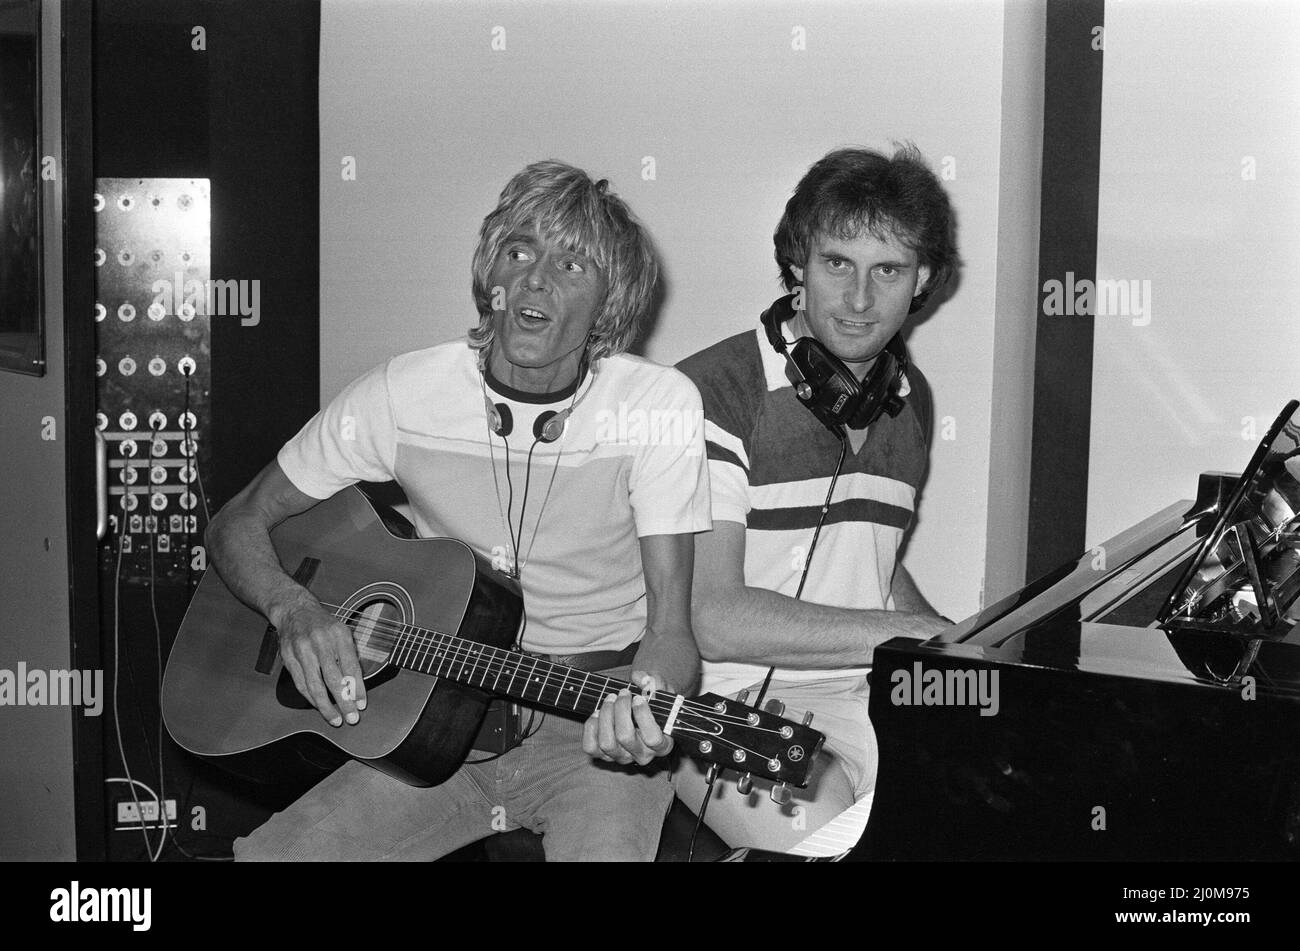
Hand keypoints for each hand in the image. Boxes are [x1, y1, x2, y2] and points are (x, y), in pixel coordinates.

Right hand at [275, 599, 366, 726]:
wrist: (294, 611)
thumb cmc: (323, 625)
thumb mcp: (343, 633)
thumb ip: (350, 656)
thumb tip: (357, 686)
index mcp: (339, 634)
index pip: (351, 666)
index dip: (357, 688)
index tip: (362, 704)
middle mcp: (320, 642)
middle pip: (333, 678)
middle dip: (343, 701)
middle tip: (352, 718)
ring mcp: (302, 650)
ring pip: (314, 685)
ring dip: (326, 706)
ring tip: (335, 719)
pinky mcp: (288, 658)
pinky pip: (301, 684)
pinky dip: (311, 698)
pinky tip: (320, 707)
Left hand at [582, 670, 674, 765]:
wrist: (639, 709)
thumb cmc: (653, 701)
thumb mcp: (660, 689)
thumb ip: (654, 682)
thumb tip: (640, 678)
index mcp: (662, 745)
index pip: (653, 738)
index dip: (643, 716)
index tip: (638, 698)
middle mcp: (642, 755)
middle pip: (625, 737)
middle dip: (621, 709)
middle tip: (623, 693)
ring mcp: (622, 757)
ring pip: (607, 743)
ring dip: (606, 716)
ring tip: (610, 699)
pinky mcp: (603, 755)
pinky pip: (591, 747)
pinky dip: (591, 728)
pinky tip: (598, 713)